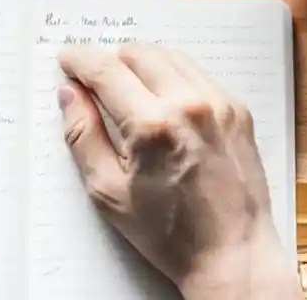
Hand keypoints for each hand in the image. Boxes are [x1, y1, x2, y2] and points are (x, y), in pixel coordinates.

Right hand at [57, 44, 298, 299]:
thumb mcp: (108, 192)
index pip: (106, 70)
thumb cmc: (170, 233)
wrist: (232, 253)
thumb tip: (70, 94)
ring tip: (128, 85)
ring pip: (170, 56)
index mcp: (152, 126)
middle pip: (138, 52)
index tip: (68, 58)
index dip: (80, 59)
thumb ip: (83, 136)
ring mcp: (219, 104)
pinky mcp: (237, 111)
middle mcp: (189, 105)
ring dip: (142, 62)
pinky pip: (198, 74)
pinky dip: (174, 76)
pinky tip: (164, 99)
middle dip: (110, 59)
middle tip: (96, 77)